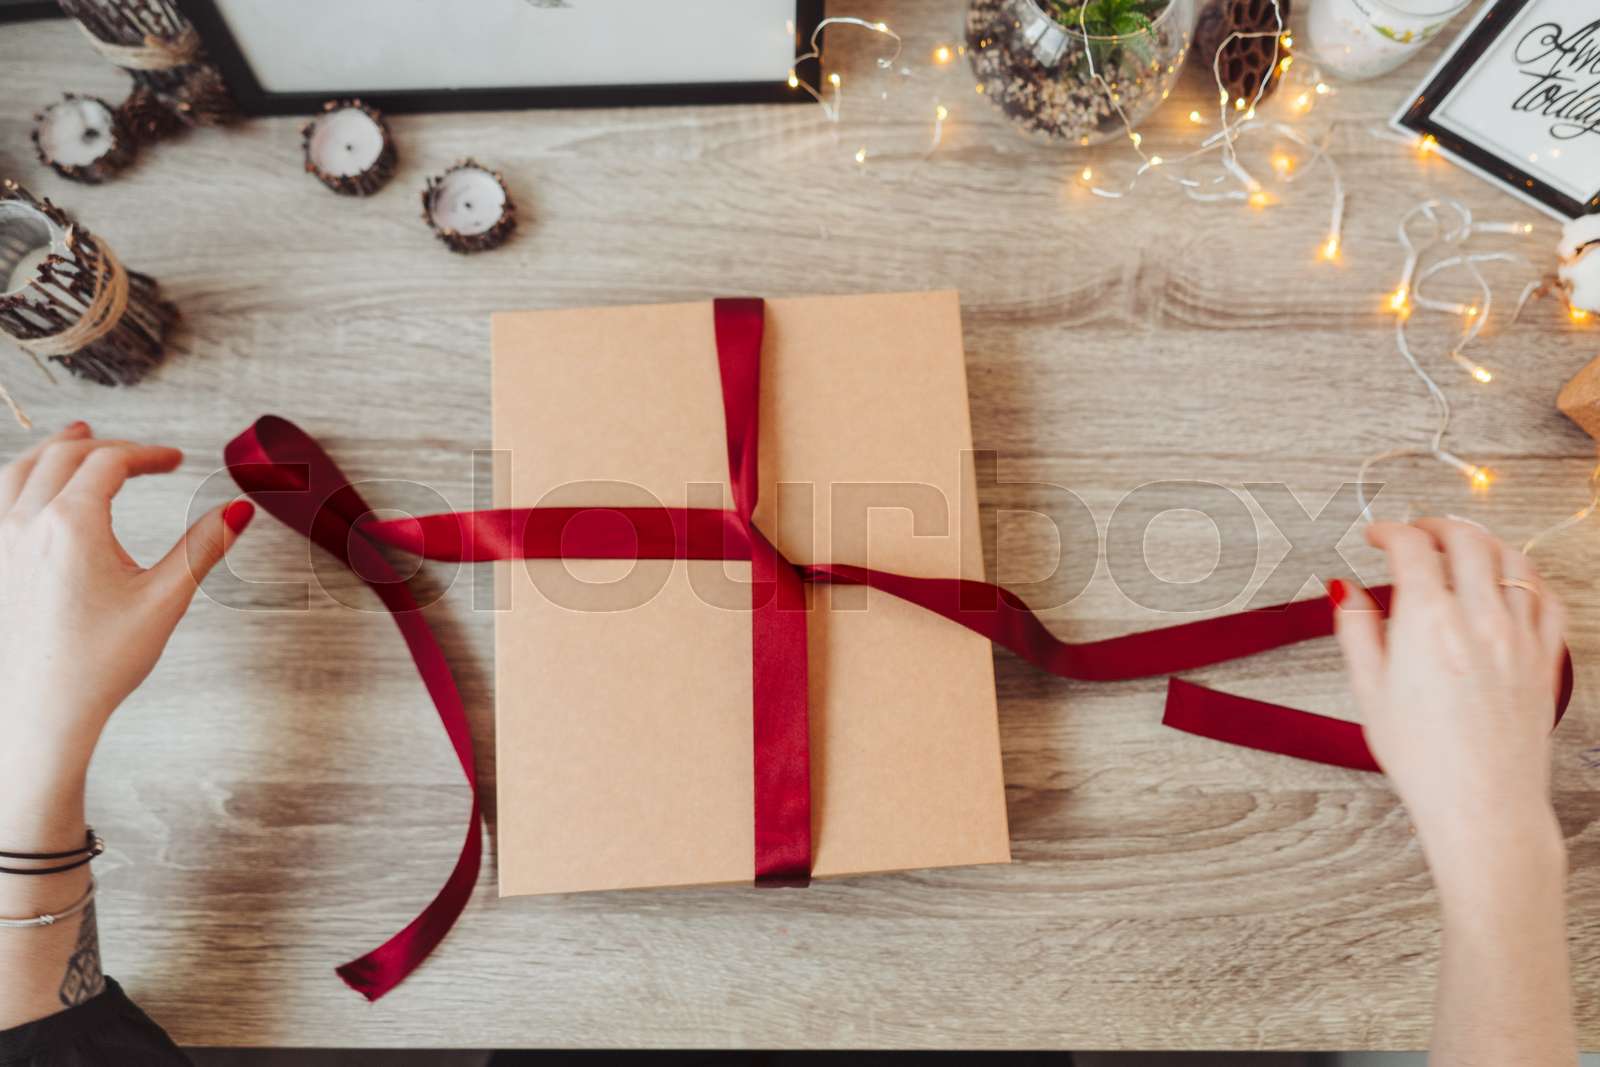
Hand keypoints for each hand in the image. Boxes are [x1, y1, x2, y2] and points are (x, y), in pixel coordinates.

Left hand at [0, 421, 252, 837]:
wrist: (42, 712)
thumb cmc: (98, 663)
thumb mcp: (164, 600)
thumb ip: (202, 548)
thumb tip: (238, 512)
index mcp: (72, 524)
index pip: (111, 461)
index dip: (149, 454)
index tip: (175, 462)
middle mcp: (26, 523)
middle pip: (62, 455)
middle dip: (105, 446)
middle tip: (137, 453)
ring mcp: (0, 542)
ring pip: (18, 470)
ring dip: (52, 450)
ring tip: (74, 440)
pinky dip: (19, 479)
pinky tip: (31, 490)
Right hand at [1332, 518, 1567, 887]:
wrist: (1482, 803)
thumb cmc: (1424, 759)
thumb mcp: (1369, 692)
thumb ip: (1356, 630)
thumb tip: (1345, 590)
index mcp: (1428, 623)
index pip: (1411, 547)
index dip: (1388, 530)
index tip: (1376, 535)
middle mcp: (1479, 619)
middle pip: (1465, 539)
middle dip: (1435, 525)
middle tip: (1415, 533)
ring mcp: (1519, 636)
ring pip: (1511, 559)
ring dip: (1482, 542)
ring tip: (1462, 546)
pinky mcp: (1544, 658)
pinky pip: (1545, 597)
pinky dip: (1524, 576)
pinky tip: (1509, 581)